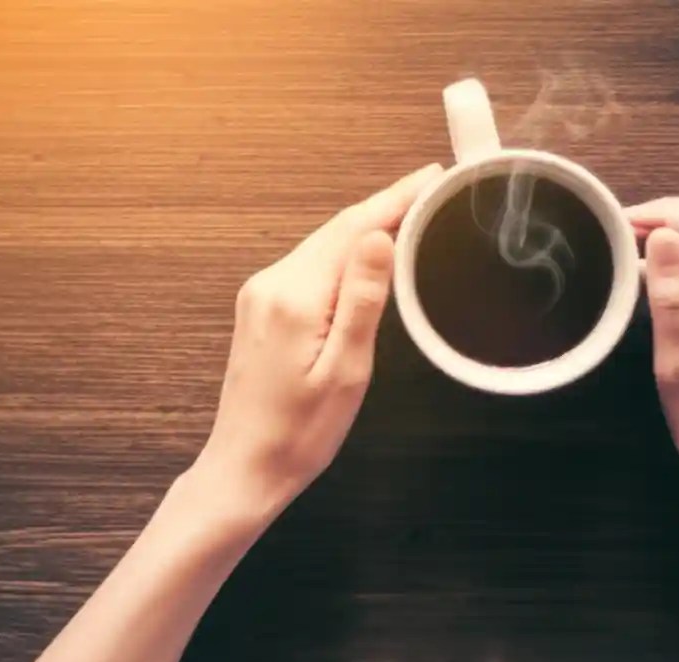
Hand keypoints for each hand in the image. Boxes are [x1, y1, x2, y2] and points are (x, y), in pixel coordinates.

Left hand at [194, 164, 442, 517]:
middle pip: (336, 231)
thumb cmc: (300, 432)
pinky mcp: (261, 309)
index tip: (433, 177)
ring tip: (410, 212)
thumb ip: (363, 300)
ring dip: (365, 228)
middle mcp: (271, 284)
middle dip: (384, 206)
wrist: (245, 467)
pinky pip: (310, 266)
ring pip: (322, 246)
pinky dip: (343, 253)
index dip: (396, 199)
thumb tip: (381, 237)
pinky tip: (367, 254)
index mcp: (296, 297)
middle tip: (431, 189)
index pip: (353, 230)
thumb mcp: (346, 370)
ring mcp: (261, 295)